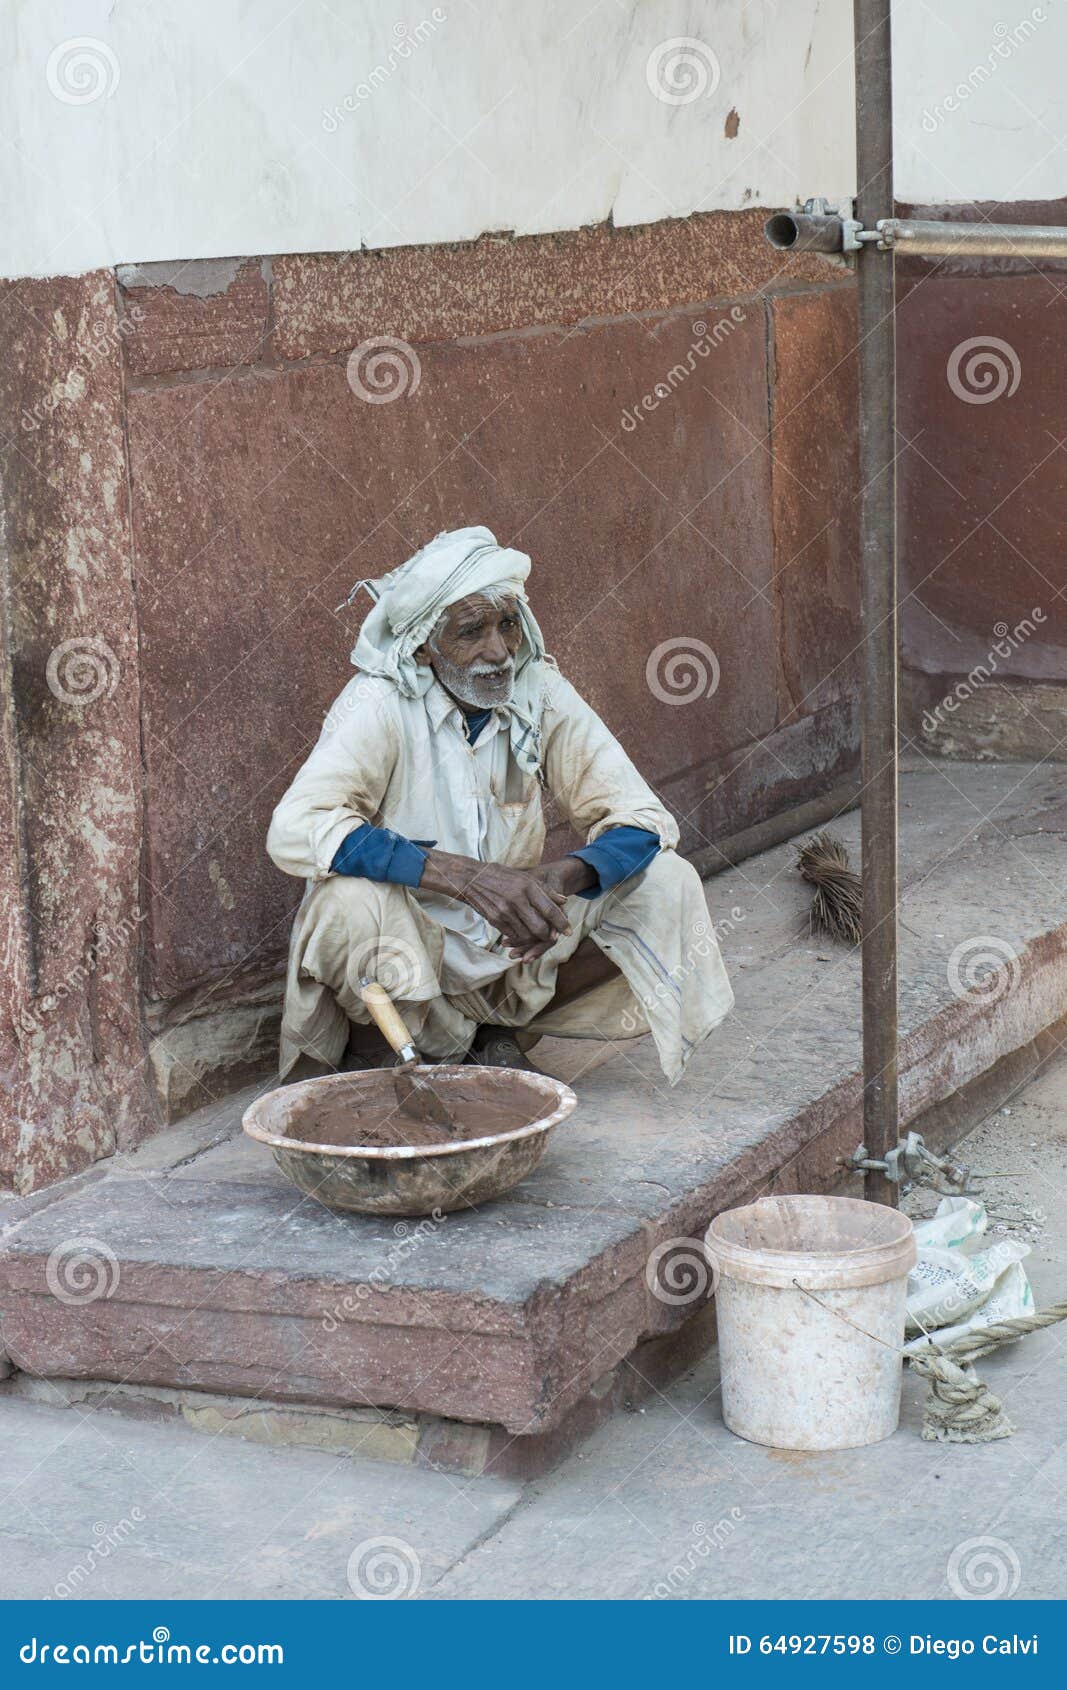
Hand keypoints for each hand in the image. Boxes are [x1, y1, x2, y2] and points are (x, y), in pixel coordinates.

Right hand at [420, 849, 573, 955]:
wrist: (472, 878)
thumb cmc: (501, 876)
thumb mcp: (525, 876)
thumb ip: (546, 890)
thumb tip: (564, 901)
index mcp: (528, 886)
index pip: (550, 910)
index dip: (562, 923)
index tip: (569, 932)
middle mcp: (518, 899)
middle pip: (540, 928)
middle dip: (548, 936)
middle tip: (552, 937)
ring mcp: (505, 911)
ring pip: (527, 935)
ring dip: (534, 939)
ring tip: (537, 936)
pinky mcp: (495, 920)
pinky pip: (513, 935)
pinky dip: (519, 938)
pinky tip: (521, 935)